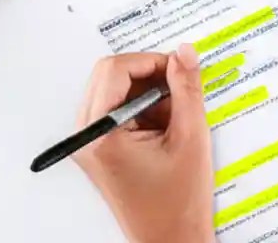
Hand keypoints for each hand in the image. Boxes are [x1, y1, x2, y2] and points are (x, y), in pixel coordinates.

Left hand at [74, 44, 213, 242]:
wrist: (172, 240)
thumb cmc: (177, 203)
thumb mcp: (190, 137)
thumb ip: (187, 89)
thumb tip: (184, 53)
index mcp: (101, 135)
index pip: (114, 70)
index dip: (151, 61)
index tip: (177, 68)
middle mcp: (87, 137)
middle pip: (110, 76)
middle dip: (148, 76)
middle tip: (178, 90)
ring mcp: (90, 143)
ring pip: (115, 90)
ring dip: (148, 93)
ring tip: (174, 119)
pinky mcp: (100, 148)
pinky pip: (118, 109)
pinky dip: (144, 108)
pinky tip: (166, 129)